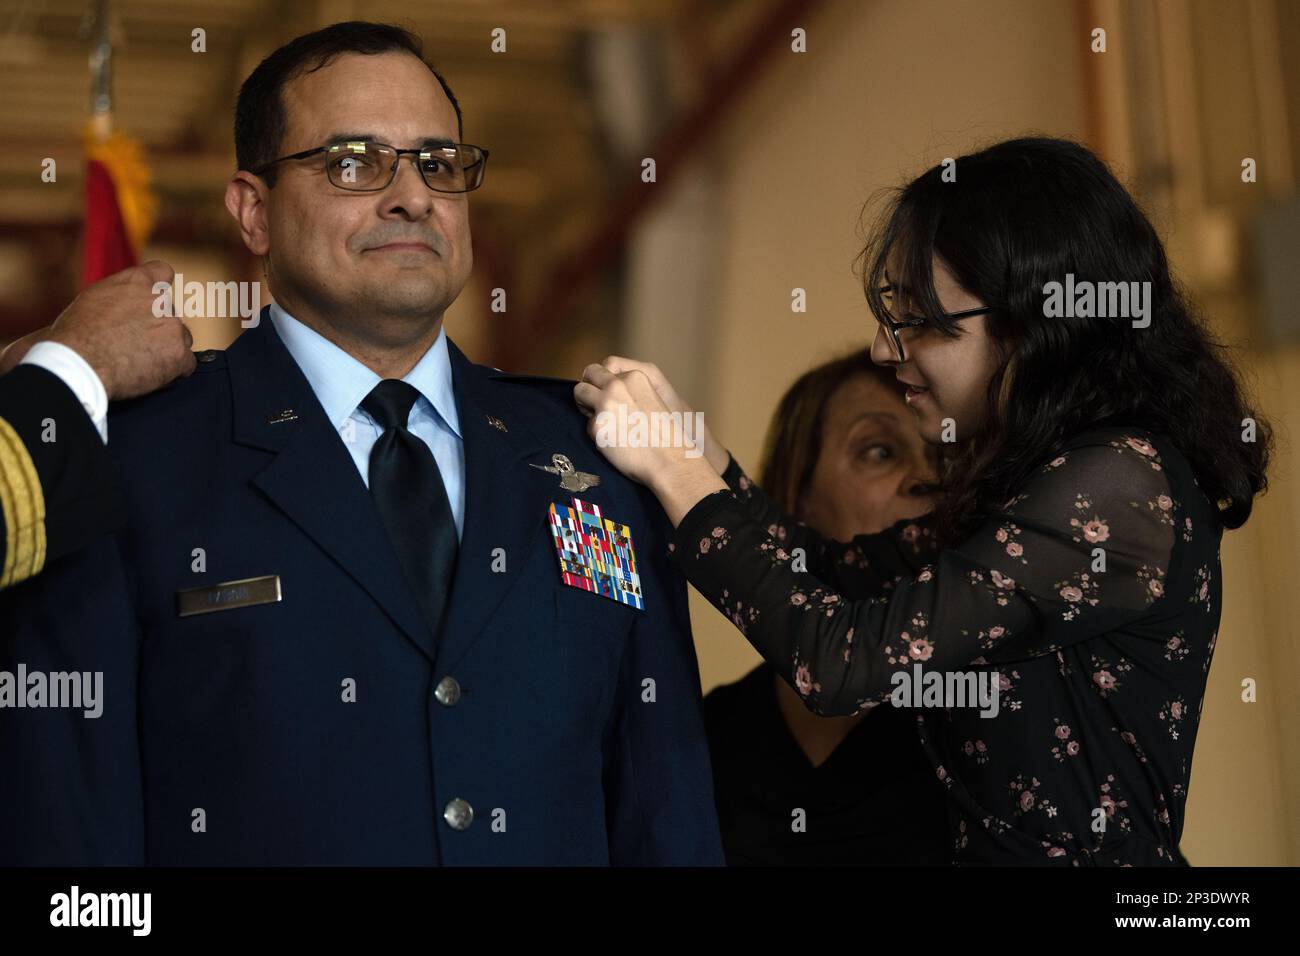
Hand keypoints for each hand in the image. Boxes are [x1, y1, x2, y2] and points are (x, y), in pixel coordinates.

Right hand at [0, 260, 195, 400]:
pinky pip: (187, 363)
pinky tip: (150, 375)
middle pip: (172, 312)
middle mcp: (159, 298)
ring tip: (137, 361)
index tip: (155, 303)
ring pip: (181, 338)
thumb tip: (131, 303)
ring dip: (167, 349)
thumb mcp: (95, 301)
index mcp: (136, 281)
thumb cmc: (76, 336)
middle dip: (159, 328)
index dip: (160, 289)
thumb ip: (122, 297)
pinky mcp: (178, 352)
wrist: (78, 362)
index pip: (163, 272)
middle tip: (134, 345)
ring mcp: (172, 325)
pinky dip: (173, 371)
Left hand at [575, 361, 726, 526]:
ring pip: (579, 391)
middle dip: (590, 386)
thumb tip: (605, 389)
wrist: (669, 460)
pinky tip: (611, 441)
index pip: (606, 367)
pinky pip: (586, 424)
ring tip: (599, 420)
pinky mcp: (597, 425)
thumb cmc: (664, 435)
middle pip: (589, 373)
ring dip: (584, 404)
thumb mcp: (651, 398)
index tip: (608, 394)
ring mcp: (606, 404)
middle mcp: (618, 385)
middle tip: (593, 404)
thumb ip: (630, 390)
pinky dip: (596, 433)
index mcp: (635, 376)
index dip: (604, 381)